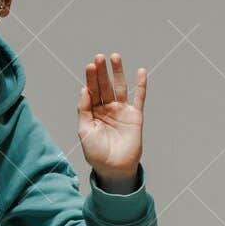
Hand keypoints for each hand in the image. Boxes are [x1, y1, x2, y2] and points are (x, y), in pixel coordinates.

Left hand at [78, 52, 145, 182]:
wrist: (113, 168)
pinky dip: (141, 85)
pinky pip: (139, 97)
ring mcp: (122, 111)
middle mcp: (107, 108)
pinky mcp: (135, 116)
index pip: (92, 91)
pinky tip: (140, 71)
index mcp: (93, 112)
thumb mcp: (84, 131)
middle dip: (102, 72)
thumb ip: (83, 110)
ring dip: (118, 72)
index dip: (91, 78)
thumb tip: (83, 90)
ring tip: (115, 57)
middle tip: (100, 57)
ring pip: (120, 87)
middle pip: (105, 86)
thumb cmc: (96, 153)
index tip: (90, 66)